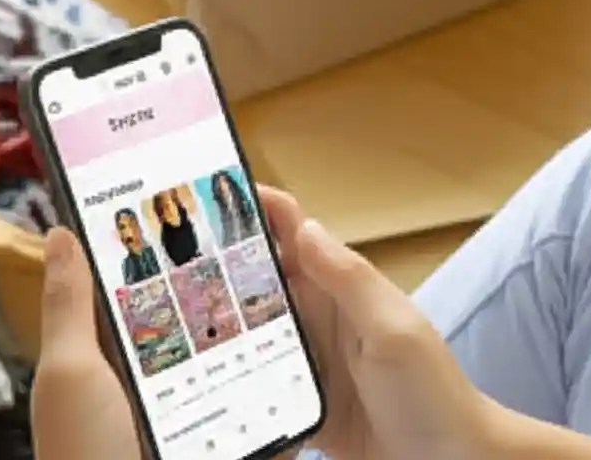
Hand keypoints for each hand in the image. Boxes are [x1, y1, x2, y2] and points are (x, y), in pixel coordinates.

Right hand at [31, 192, 490, 459]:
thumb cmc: (435, 395)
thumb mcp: (393, 331)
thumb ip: (349, 279)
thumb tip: (301, 224)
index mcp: (341, 287)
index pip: (289, 230)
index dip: (250, 206)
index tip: (201, 191)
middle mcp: (319, 315)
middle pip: (255, 276)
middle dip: (211, 261)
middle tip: (156, 256)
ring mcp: (307, 358)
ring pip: (247, 326)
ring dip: (211, 318)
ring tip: (159, 312)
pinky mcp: (298, 400)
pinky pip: (253, 378)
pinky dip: (224, 372)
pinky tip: (189, 376)